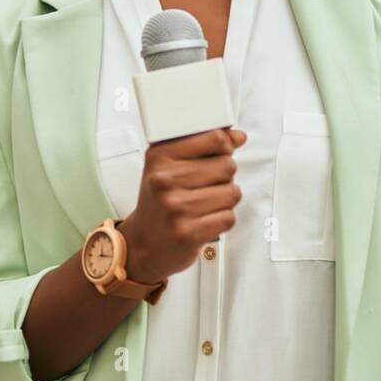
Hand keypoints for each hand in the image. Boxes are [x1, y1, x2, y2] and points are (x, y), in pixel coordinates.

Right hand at [119, 127, 246, 282]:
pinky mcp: (189, 233)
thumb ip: (204, 146)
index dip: (225, 145)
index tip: (221, 152)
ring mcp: (176, 208)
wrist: (143, 244)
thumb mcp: (170, 166)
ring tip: (206, 203)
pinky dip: (222, 219)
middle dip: (224, 176)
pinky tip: (205, 219)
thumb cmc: (159, 202)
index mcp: (159, 157)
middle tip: (207, 185)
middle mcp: (165, 181)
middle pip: (227, 165)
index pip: (214, 138)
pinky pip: (228, 217)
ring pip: (232, 192)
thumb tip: (238, 136)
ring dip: (225, 199)